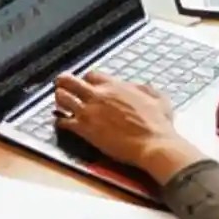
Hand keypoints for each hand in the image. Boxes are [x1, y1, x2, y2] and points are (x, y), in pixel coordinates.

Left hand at [54, 71, 179, 167]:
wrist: (153, 144)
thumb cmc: (158, 125)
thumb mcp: (159, 99)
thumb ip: (147, 90)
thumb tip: (143, 87)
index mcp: (116, 86)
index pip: (91, 74)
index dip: (86, 80)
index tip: (86, 85)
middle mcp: (99, 95)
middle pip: (69, 80)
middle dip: (63, 82)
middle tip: (62, 87)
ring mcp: (89, 111)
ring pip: (61, 97)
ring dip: (59, 100)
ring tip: (60, 104)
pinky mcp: (84, 129)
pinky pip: (63, 121)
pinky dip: (60, 121)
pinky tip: (62, 123)